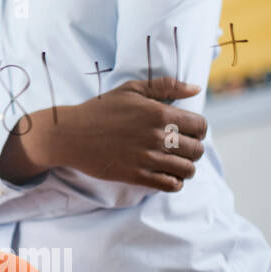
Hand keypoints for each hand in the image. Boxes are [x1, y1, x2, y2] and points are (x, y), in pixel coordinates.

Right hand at [49, 77, 206, 191]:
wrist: (70, 134)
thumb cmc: (100, 109)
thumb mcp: (131, 89)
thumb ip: (166, 86)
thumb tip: (196, 90)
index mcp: (159, 113)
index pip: (200, 126)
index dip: (198, 130)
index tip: (188, 132)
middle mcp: (157, 137)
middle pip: (197, 150)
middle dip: (193, 149)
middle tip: (181, 148)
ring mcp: (147, 158)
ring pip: (187, 170)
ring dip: (186, 167)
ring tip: (175, 163)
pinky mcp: (136, 175)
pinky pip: (170, 185)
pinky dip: (174, 182)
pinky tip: (167, 175)